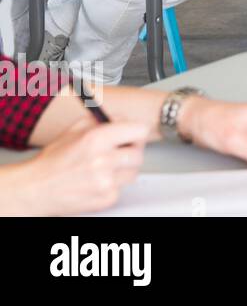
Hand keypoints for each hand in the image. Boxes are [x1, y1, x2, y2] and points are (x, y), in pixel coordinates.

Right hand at [4, 121, 150, 215]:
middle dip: (130, 152)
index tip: (132, 135)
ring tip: (103, 168)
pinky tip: (96, 182)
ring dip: (122, 170)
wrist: (35, 189)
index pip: (140, 130)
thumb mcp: (74, 130)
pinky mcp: (106, 199)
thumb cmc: (53, 160)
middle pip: (139, 154)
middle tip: (119, 152)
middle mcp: (103, 160)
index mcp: (97, 139)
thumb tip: (123, 117)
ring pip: (133, 172)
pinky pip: (121, 189)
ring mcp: (106, 182)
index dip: (136, 133)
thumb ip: (102, 120)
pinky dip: (112, 186)